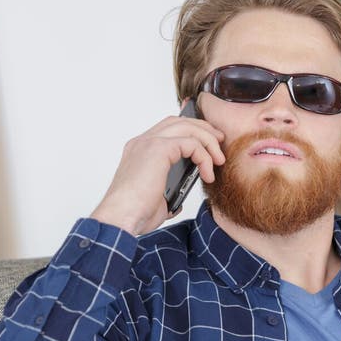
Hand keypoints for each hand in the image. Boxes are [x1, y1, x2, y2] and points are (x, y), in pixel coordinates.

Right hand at [90, 112, 224, 236]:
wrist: (121, 218)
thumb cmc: (134, 213)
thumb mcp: (157, 201)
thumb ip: (167, 194)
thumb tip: (177, 201)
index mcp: (140, 151)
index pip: (168, 129)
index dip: (191, 131)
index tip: (209, 145)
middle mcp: (142, 142)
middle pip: (179, 121)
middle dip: (203, 129)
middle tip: (220, 143)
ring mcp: (149, 143)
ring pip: (186, 127)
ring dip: (207, 140)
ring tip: (218, 160)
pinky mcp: (158, 149)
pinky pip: (190, 143)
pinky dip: (203, 156)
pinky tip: (207, 174)